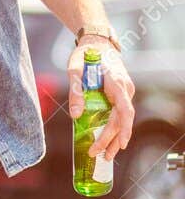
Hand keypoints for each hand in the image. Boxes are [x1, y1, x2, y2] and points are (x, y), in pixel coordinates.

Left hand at [67, 39, 134, 161]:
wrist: (96, 43)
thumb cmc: (85, 55)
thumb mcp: (74, 71)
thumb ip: (76, 92)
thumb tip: (74, 115)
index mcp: (116, 83)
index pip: (124, 110)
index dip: (123, 129)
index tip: (120, 144)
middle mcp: (125, 89)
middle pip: (122, 119)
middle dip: (113, 139)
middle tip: (100, 155)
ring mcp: (124, 92)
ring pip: (123, 119)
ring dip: (116, 137)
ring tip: (106, 155)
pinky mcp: (120, 94)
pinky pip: (120, 114)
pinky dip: (115, 128)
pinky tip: (108, 141)